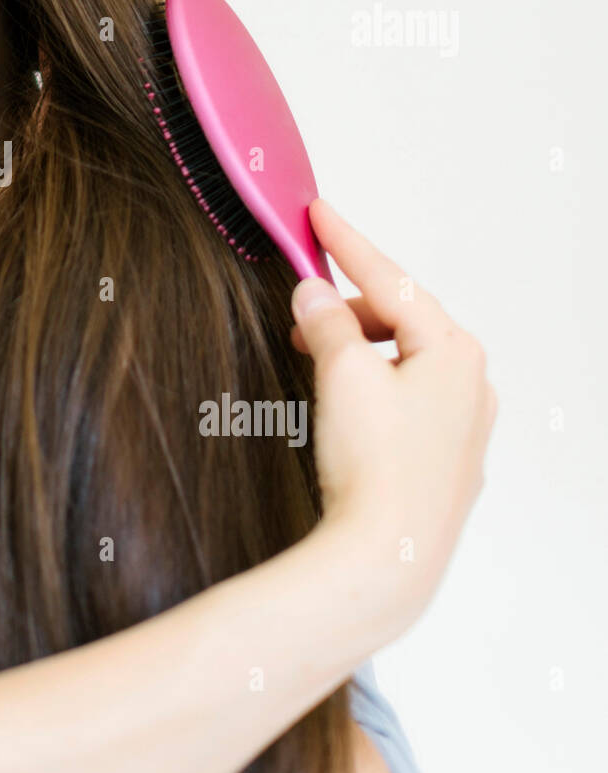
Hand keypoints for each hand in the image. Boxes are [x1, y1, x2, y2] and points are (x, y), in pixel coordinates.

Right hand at [289, 200, 496, 627]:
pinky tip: (342, 405)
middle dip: (348, 309)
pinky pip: (405, 403)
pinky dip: (371, 388)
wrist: (386, 557)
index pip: (392, 281)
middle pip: (402, 321)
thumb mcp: (342, 374)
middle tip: (301, 306)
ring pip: (404, 364)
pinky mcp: (442, 464)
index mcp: (455, 352)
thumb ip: (326, 322)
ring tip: (314, 357)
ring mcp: (462, 429)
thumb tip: (314, 295)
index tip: (318, 215)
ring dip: (357, 351)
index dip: (347, 245)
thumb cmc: (376, 469)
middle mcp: (471, 386)